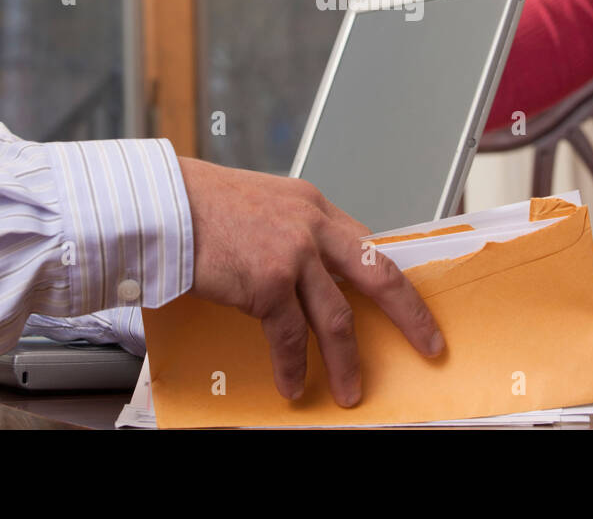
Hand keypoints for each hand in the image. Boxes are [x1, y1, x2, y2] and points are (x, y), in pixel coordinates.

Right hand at [178, 157, 444, 406]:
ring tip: (349, 390)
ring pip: (337, 319)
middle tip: (428, 344)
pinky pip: (289, 336)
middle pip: (379, 275)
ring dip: (346, 362)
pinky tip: (291, 383)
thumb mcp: (263, 204)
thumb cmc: (200, 204)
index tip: (409, 302)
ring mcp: (294, 253)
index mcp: (314, 206)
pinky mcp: (269, 282)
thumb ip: (293, 231)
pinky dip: (291, 366)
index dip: (392, 278)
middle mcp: (312, 226)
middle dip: (410, 316)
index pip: (368, 245)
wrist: (163, 202)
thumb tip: (311, 274)